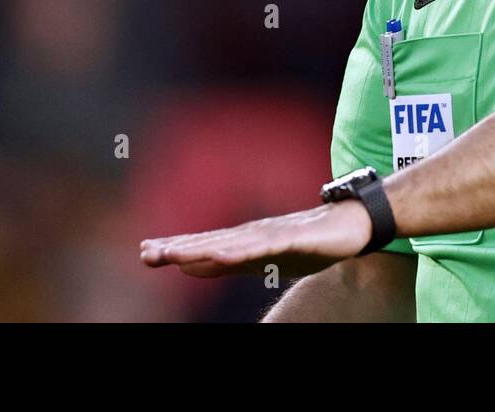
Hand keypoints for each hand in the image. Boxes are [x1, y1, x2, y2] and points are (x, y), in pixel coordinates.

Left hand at [139, 200, 372, 278]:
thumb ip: (225, 263)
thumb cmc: (305, 243)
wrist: (349, 226)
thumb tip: (188, 267)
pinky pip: (263, 246)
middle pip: (210, 241)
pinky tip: (221, 254)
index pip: (204, 244)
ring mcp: (271, 234)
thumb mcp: (261, 260)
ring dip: (200, 248)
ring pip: (230, 243)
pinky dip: (240, 250)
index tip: (145, 253)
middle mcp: (252, 233)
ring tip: (173, 255)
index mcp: (243, 240)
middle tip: (146, 253)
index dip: (175, 248)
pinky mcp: (292, 237)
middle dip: (178, 248)